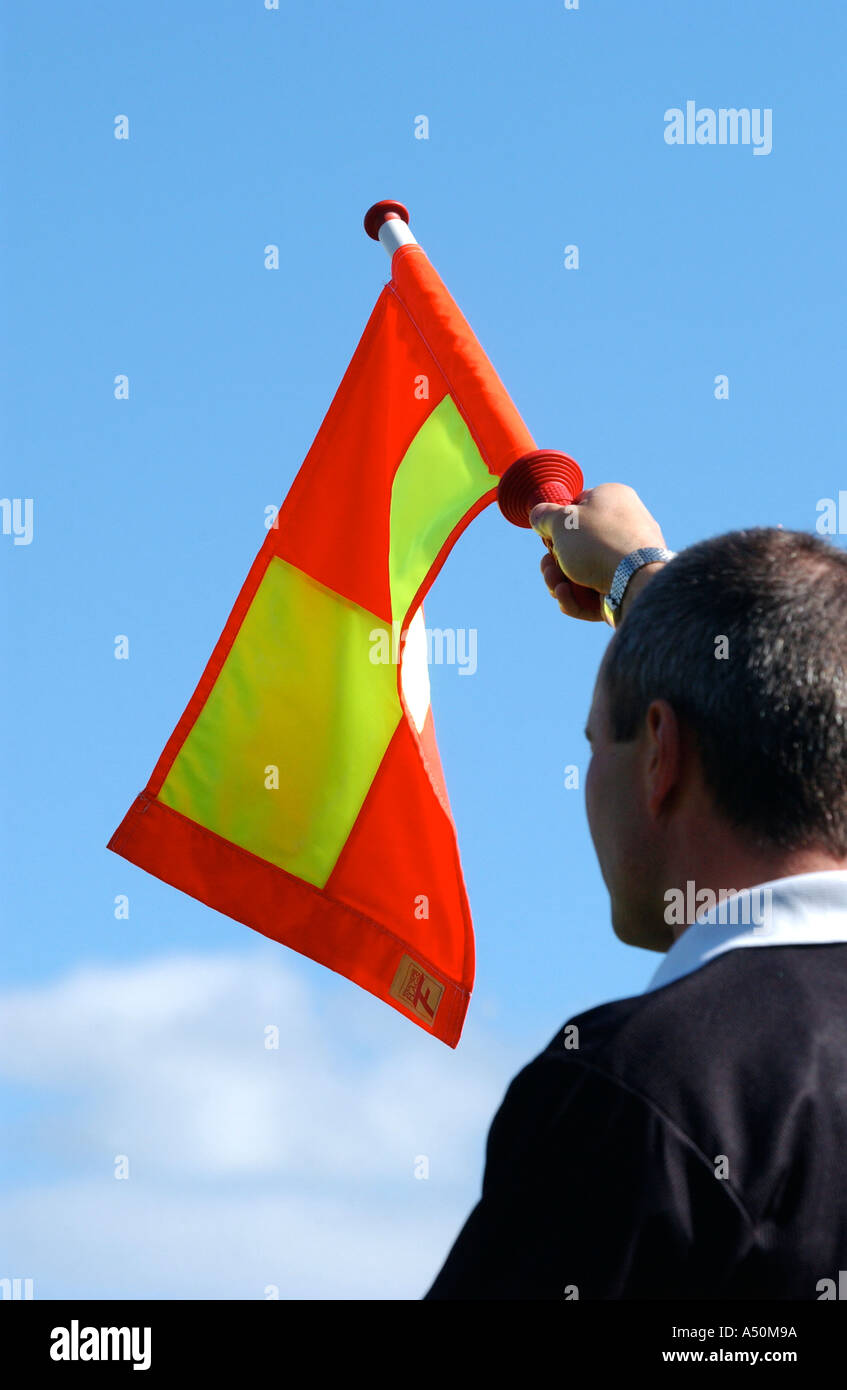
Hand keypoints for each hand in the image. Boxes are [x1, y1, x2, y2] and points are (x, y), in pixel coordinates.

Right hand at [530, 483, 667, 622]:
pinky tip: (566, 594)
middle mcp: (625, 524)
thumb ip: (544, 516)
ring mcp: (627, 559)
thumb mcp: (561, 520)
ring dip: (560, 580)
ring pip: (583, 571)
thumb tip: (538, 515)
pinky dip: (576, 596)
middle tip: (548, 566)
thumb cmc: (598, 541)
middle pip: (577, 544)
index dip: (558, 523)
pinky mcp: (626, 587)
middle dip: (554, 560)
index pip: (579, 506)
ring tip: (556, 585)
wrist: (634, 578)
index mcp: (613, 498)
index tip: (547, 537)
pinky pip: (595, 591)